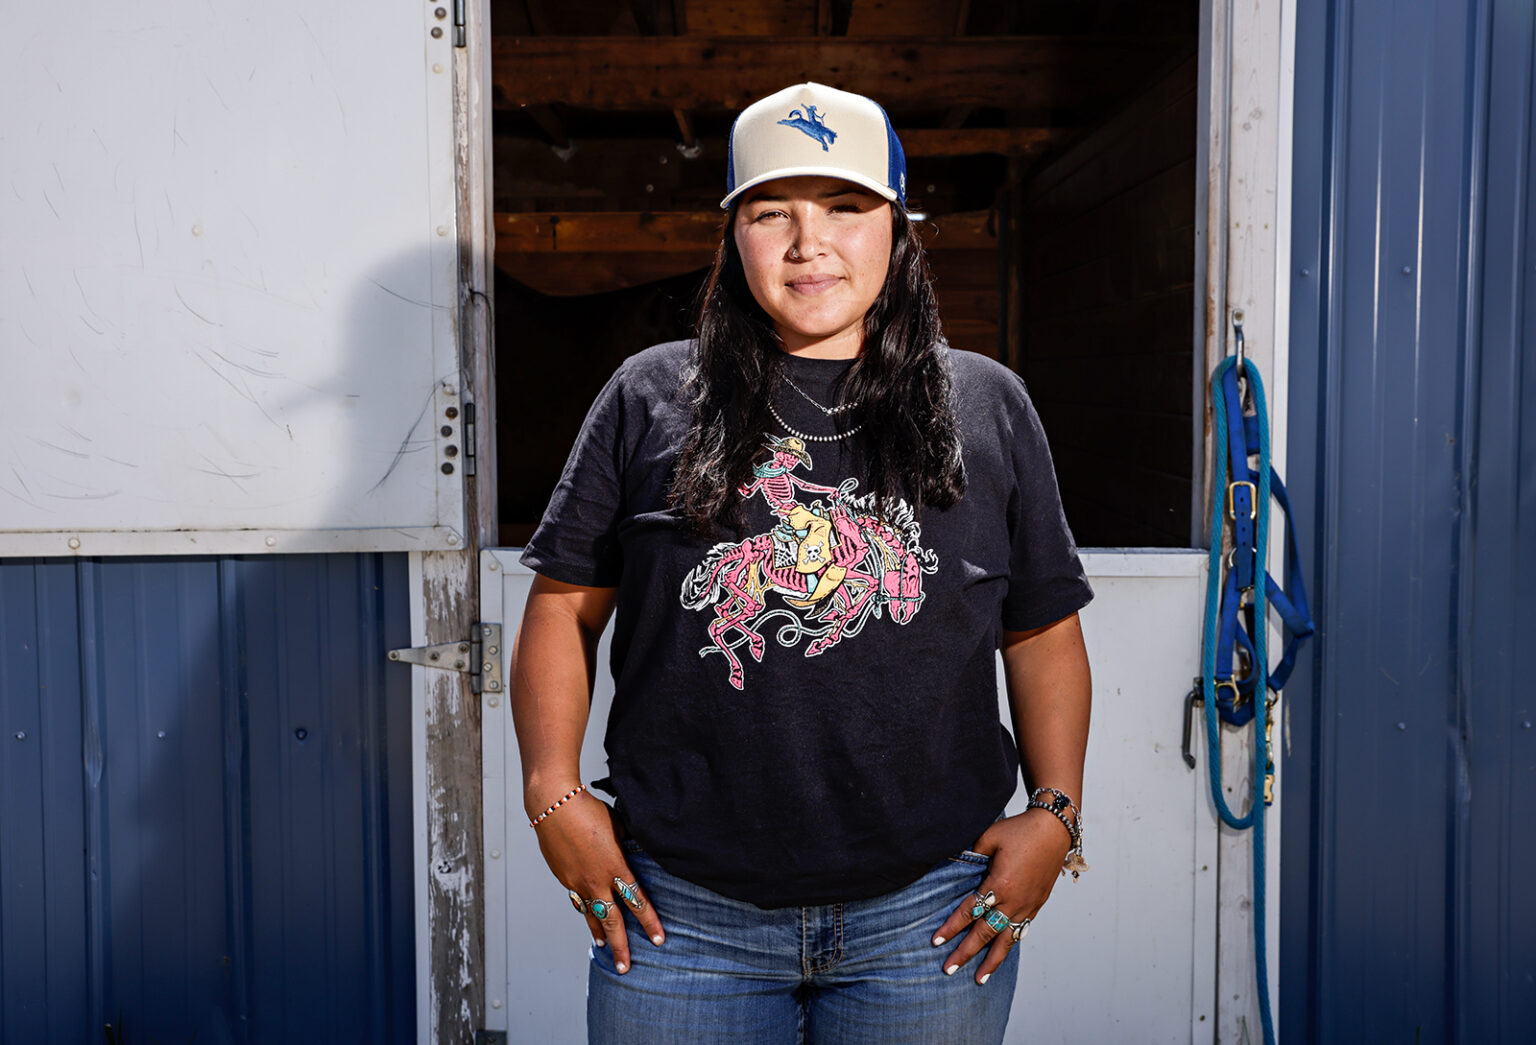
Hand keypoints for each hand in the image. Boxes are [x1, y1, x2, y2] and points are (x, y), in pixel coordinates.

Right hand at [529, 788, 665, 973]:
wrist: (554, 805)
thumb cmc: (589, 810)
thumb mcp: (619, 827)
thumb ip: (628, 846)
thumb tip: (636, 853)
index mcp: (615, 867)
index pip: (637, 902)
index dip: (650, 922)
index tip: (659, 939)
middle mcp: (596, 881)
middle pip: (612, 921)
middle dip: (621, 947)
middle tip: (626, 967)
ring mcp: (577, 882)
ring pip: (591, 915)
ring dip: (599, 933)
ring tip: (604, 948)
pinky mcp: (564, 877)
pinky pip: (577, 900)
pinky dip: (584, 911)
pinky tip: (588, 915)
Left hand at [931, 810, 1071, 983]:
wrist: (1054, 829)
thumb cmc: (1020, 830)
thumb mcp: (989, 837)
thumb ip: (971, 853)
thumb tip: (953, 862)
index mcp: (999, 885)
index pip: (969, 911)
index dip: (951, 927)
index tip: (936, 941)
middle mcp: (1014, 901)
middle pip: (985, 933)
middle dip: (965, 953)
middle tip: (948, 969)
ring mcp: (1027, 905)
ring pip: (1006, 940)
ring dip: (992, 961)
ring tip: (979, 979)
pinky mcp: (1037, 904)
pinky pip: (1021, 931)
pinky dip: (1010, 944)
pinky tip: (1002, 954)